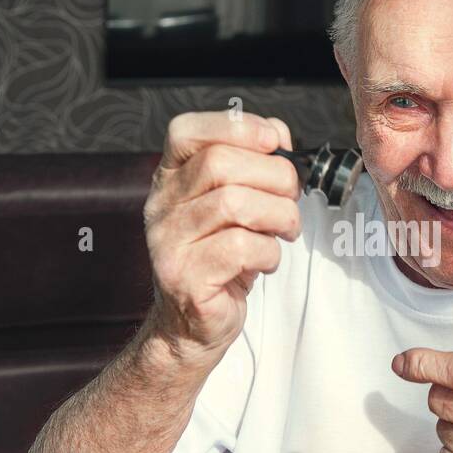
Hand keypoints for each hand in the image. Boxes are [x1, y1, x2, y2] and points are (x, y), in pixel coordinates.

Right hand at [144, 110, 301, 360]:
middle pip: (220, 163)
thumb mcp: (233, 205)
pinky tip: (265, 260)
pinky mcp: (184, 278)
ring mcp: (168, 243)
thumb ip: (251, 165)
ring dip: (278, 215)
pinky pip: (240, 248)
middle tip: (290, 199)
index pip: (186, 131)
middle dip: (274, 177)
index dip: (236, 127)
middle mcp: (161, 206)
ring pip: (235, 203)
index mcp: (170, 179)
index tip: (274, 141)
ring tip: (284, 231)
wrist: (192, 325)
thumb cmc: (221, 260)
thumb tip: (278, 135)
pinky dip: (268, 252)